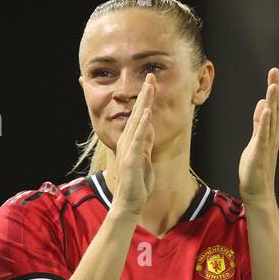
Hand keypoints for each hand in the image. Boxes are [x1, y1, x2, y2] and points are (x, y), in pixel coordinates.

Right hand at [112, 73, 155, 215]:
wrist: (130, 203)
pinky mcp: (131, 159)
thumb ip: (146, 144)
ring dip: (143, 103)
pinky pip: (138, 139)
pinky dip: (143, 125)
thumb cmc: (137, 184)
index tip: (151, 83)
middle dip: (144, 94)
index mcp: (131, 142)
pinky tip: (146, 112)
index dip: (145, 99)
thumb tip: (150, 129)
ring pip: (136, 122)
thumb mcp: (145, 159)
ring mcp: (128, 150)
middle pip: (136, 113)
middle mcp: (127, 142)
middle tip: (150, 76)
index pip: (138, 116)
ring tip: (149, 87)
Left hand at [239, 67, 278, 203]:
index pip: (273, 107)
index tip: (273, 73)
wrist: (258, 192)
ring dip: (272, 103)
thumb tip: (263, 104)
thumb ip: (259, 124)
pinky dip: (265, 123)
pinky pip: (263, 137)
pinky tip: (267, 111)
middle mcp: (271, 136)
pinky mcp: (260, 154)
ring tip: (273, 86)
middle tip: (275, 72)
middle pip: (275, 109)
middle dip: (274, 90)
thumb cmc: (255, 168)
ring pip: (271, 120)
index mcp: (270, 133)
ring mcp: (266, 145)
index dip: (273, 90)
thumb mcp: (256, 141)